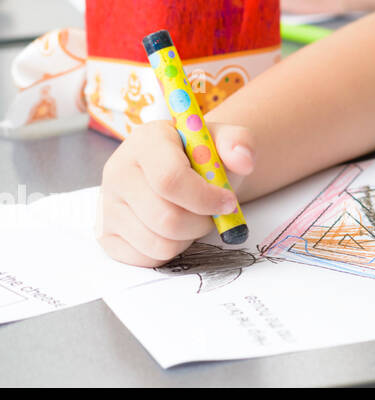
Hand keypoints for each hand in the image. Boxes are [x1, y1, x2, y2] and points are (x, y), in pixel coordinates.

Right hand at [96, 120, 255, 266]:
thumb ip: (239, 142)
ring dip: (188, 238)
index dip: (205, 197)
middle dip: (202, 222)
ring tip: (193, 217)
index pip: (169, 179)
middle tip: (213, 213)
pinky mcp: (106, 235)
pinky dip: (170, 252)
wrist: (182, 170)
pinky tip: (174, 230)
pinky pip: (146, 259)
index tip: (228, 201)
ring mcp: (107, 205)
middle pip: (166, 218)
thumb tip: (244, 160)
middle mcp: (118, 171)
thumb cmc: (202, 156)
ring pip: (158, 243)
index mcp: (145, 141)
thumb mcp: (224, 140)